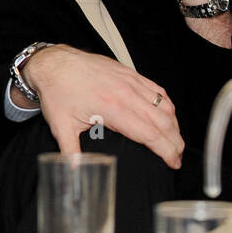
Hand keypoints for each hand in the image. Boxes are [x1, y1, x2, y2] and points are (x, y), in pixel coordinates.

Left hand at [25, 44, 183, 167]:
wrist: (53, 63)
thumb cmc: (56, 91)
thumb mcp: (61, 126)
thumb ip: (70, 151)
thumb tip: (74, 170)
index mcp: (112, 109)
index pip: (150, 134)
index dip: (166, 151)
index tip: (173, 162)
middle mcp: (126, 94)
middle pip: (163, 122)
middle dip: (175, 142)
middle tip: (178, 157)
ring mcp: (130, 81)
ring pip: (164, 105)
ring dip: (174, 125)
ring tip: (176, 140)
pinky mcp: (130, 73)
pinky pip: (157, 90)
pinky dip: (167, 105)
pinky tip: (168, 115)